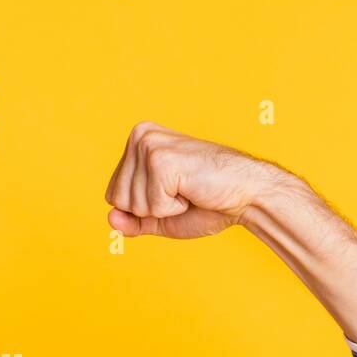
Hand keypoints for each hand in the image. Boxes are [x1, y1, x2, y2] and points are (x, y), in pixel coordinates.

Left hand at [104, 121, 286, 237]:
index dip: (142, 209)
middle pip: (117, 199)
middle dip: (150, 209)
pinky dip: (173, 208)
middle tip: (182, 192)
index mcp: (138, 141)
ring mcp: (149, 145)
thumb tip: (110, 218)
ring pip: (132, 204)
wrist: (247, 194)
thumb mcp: (161, 216)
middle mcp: (140, 136)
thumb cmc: (208, 203)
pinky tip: (191, 190)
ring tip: (188, 189)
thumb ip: (132, 220)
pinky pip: (151, 206)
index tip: (173, 192)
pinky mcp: (161, 160)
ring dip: (164, 208)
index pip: (113, 195)